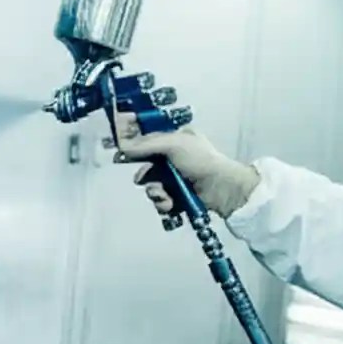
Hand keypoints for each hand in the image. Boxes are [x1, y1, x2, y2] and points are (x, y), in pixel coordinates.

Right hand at [112, 112, 260, 218]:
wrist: (221, 188)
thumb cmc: (200, 160)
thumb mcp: (174, 144)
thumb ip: (147, 145)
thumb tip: (123, 148)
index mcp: (177, 140)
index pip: (149, 142)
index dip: (135, 149)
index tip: (120, 154)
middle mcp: (175, 159)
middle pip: (147, 167)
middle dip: (145, 175)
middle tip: (144, 179)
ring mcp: (177, 180)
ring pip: (152, 186)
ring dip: (155, 192)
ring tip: (164, 194)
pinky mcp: (178, 198)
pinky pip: (161, 201)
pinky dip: (163, 203)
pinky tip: (170, 203)